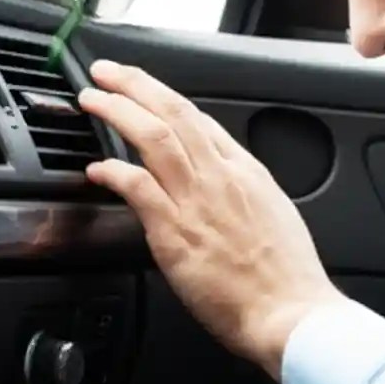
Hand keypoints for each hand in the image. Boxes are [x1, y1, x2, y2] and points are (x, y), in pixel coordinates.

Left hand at [77, 60, 346, 377]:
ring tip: (93, 99)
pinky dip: (114, 170)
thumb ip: (245, 197)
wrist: (291, 313)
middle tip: (107, 70)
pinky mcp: (176, 233)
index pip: (201, 121)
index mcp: (248, 173)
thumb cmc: (288, 280)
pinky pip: (138, 187)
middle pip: (174, 113)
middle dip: (136, 85)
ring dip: (118, 111)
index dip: (167, 98)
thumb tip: (224, 193)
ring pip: (154, 137)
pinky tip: (96, 168)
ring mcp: (198, 201)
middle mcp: (222, 177)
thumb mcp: (276, 218)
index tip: (146, 90)